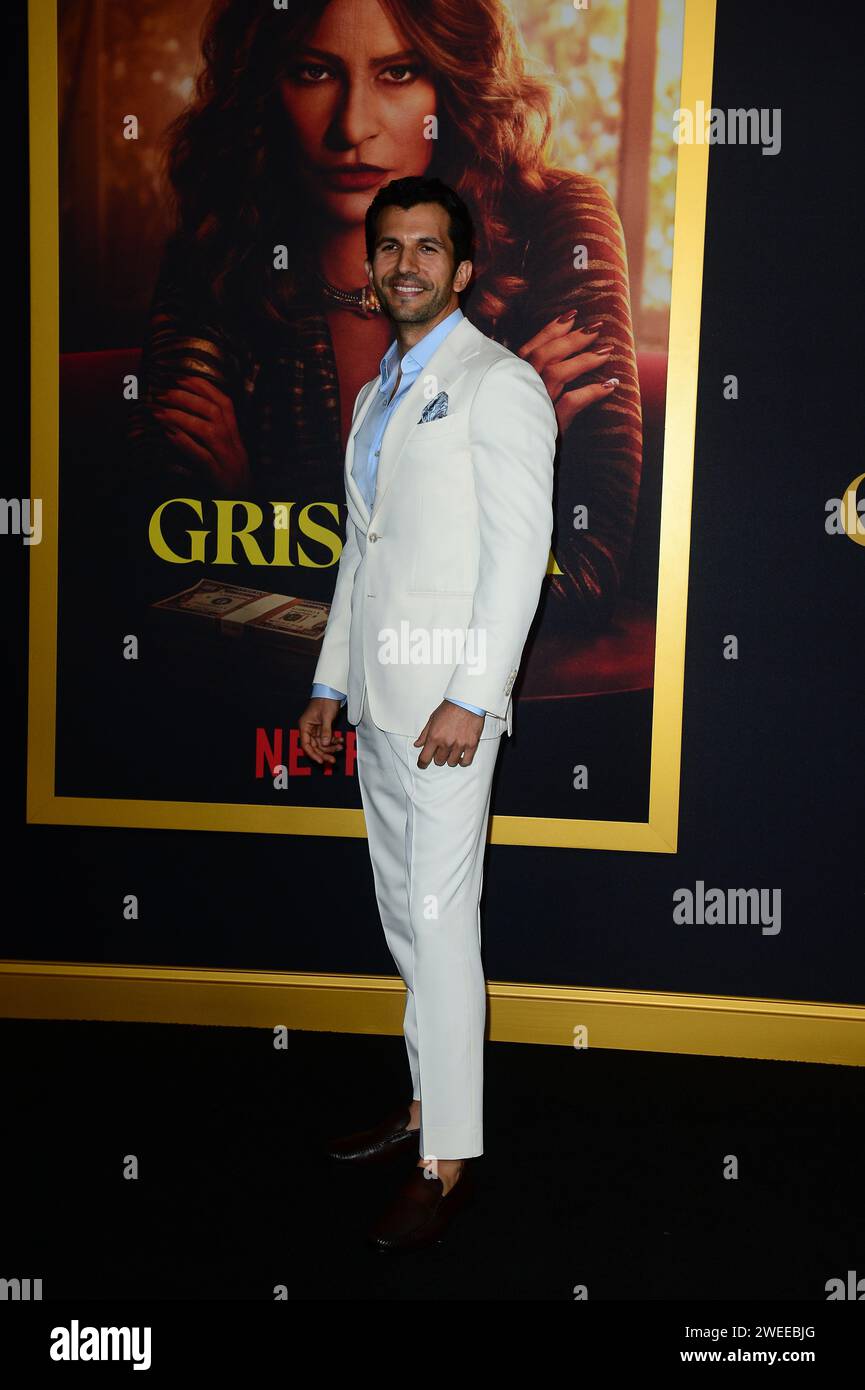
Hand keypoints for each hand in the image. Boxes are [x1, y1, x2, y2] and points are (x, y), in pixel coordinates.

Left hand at [151, 374, 249, 492]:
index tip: (179, 378)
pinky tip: (168, 435)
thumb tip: (183, 412)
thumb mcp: (224, 450)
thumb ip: (210, 431)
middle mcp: (234, 443)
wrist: (243, 505)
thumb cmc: (229, 477)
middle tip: (162, 393)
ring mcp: (227, 459)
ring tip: (158, 412)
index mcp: (235, 434)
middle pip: (213, 411)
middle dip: (186, 398)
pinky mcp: (218, 476)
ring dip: (181, 418)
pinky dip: (184, 443)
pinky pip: (201, 455)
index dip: (202, 387)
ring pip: (207, 430)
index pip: (223, 402)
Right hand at [299, 697, 344, 765]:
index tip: (320, 761)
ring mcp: (316, 729)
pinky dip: (333, 741)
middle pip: (314, 746)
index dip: (312, 754)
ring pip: (322, 744)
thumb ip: (325, 731)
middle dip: (324, 753)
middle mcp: (309, 728)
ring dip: (331, 748)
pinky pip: (327, 738)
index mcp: (305, 725)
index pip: (306, 744)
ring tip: (340, 748)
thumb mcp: (326, 716)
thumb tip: (325, 744)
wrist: (332, 691)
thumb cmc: (325, 700)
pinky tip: (341, 741)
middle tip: (332, 760)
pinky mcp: (323, 728)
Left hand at [413, 700, 484, 768]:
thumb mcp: (432, 719)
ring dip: (450, 759)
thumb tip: (418, 744)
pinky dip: (462, 761)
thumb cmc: (450, 708)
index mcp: (434, 737)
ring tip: (451, 751)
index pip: (425, 758)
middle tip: (440, 751)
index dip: (422, 764)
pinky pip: (466, 761)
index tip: (422, 765)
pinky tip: (461, 757)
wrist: (467, 701)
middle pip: (439, 761)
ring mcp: (459, 745)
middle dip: (438, 757)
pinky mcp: (471, 744)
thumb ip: (424, 734)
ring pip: (452, 762)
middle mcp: (446, 743)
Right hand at [517, 311, 617, 434]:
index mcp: (511, 378)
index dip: (551, 330)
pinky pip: (573, 402)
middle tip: (595, 329)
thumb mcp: (516, 395)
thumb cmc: (514, 423)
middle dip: (572, 339)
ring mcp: (535, 403)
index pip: (531, 348)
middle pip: (546, 355)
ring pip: (558, 373)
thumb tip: (551, 356)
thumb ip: (526, 376)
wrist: (508, 453)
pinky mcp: (549, 421)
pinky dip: (593, 392)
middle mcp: (521, 387)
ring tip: (606, 352)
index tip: (571, 316)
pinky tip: (610, 385)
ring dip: (584, 360)